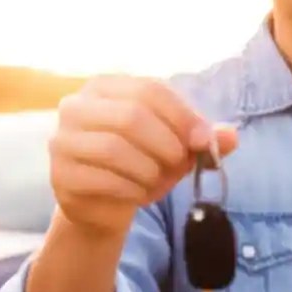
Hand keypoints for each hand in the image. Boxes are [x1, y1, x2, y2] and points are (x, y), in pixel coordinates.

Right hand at [48, 76, 237, 236]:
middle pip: (130, 115)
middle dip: (165, 144)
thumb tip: (231, 136)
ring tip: (157, 181)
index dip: (182, 115)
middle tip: (179, 163)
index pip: (149, 89)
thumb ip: (202, 138)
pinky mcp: (60, 175)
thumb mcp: (175, 146)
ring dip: (148, 170)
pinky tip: (138, 194)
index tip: (203, 141)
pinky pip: (102, 180)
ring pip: (115, 149)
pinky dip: (131, 190)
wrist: (103, 204)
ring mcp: (63, 140)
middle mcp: (77, 106)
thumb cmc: (140, 164)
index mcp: (106, 87)